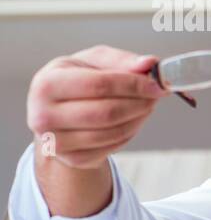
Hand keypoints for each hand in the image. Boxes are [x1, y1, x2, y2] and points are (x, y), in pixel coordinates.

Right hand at [27, 45, 168, 169]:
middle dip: (140, 102)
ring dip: (139, 117)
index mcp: (47, 84)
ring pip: (115, 131)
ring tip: (145, 105)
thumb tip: (150, 63)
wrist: (57, 113)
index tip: (157, 83)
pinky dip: (131, 132)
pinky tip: (132, 120)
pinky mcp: (74, 159)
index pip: (99, 84)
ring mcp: (57, 142)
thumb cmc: (77, 81)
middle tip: (156, 95)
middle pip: (108, 112)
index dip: (134, 84)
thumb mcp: (93, 62)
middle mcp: (44, 116)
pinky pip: (114, 146)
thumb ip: (121, 60)